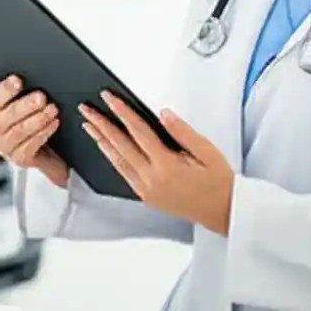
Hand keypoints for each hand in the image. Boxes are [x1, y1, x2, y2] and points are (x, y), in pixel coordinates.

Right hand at [0, 75, 69, 187]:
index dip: (5, 89)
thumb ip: (26, 91)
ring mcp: (5, 146)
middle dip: (25, 105)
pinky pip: (29, 146)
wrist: (48, 151)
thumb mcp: (28, 104)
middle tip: (41, 97)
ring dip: (37, 119)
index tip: (18, 80)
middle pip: (8, 115)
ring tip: (52, 109)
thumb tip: (35, 76)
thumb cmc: (35, 120)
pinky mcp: (18, 159)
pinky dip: (43, 133)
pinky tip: (53, 124)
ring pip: (19, 130)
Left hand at [79, 92, 233, 235]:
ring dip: (101, 141)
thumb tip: (162, 114)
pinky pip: (124, 174)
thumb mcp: (207, 151)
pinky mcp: (147, 197)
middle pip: (120, 145)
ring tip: (89, 126)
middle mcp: (152, 180)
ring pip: (117, 161)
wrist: (224, 212)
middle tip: (86, 109)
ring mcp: (147, 191)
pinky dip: (112, 159)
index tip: (108, 98)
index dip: (122, 112)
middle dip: (101, 124)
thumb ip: (182, 131)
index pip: (138, 132)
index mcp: (167, 166)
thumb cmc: (219, 182)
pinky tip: (106, 148)